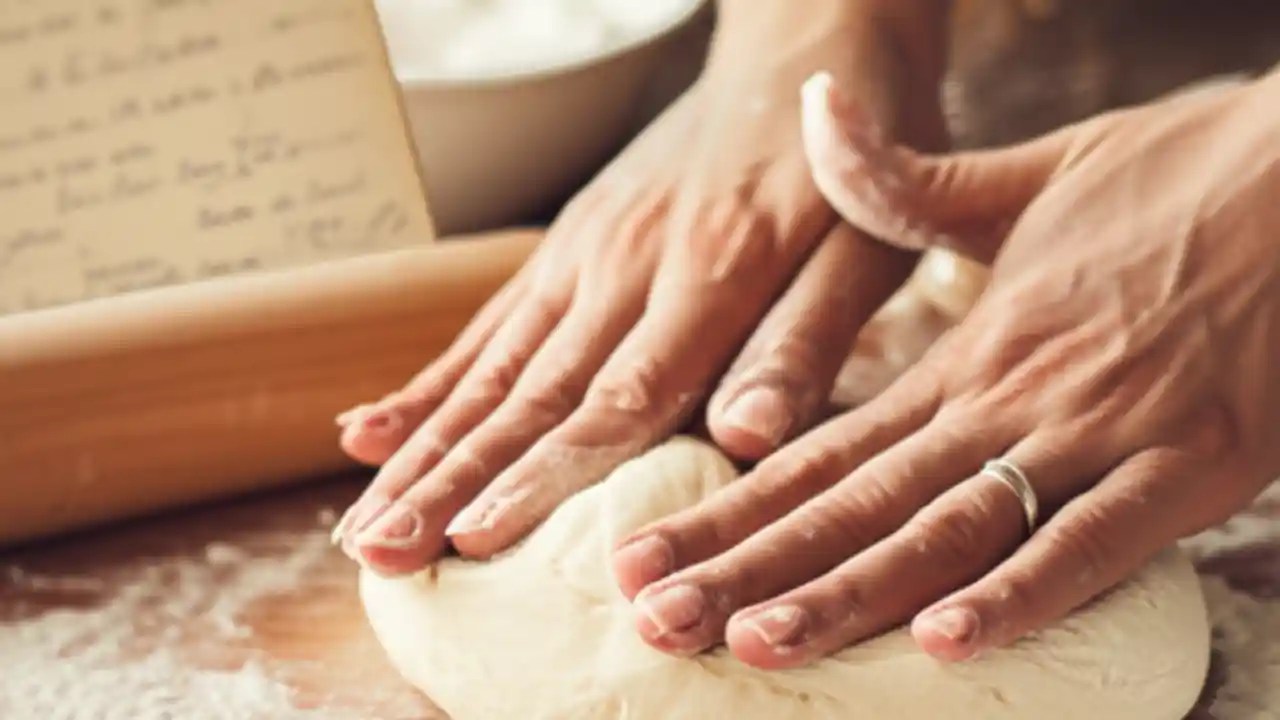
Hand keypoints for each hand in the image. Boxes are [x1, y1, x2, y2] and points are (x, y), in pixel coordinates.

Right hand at [330, 0, 949, 574]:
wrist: (803, 45)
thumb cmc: (846, 172)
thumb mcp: (863, 252)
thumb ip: (801, 344)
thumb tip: (744, 439)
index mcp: (709, 278)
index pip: (614, 400)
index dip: (540, 476)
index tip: (470, 542)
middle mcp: (625, 266)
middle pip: (527, 395)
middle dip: (448, 481)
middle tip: (378, 552)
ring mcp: (585, 253)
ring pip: (491, 369)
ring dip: (423, 449)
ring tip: (364, 524)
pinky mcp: (568, 244)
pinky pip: (490, 325)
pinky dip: (429, 385)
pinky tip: (367, 430)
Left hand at [612, 71, 1279, 667]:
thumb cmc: (1178, 178)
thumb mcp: (1021, 180)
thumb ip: (903, 182)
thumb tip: (814, 114)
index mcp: (964, 354)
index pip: (818, 451)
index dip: (727, 508)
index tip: (645, 553)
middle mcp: (1005, 402)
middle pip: (852, 505)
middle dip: (748, 568)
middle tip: (657, 617)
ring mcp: (1092, 434)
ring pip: (945, 530)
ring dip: (847, 592)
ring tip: (755, 640)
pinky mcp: (1188, 463)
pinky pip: (1093, 541)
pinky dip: (1021, 591)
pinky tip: (946, 642)